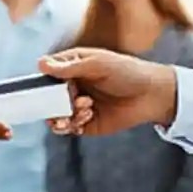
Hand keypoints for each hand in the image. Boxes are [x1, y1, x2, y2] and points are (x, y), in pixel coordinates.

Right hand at [38, 48, 177, 136]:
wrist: (151, 95)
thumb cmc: (127, 72)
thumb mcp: (99, 64)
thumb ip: (70, 66)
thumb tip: (41, 64)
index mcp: (73, 67)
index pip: (47, 74)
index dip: (42, 82)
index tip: (42, 89)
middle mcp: (72, 86)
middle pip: (47, 97)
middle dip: (53, 102)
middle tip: (68, 101)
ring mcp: (78, 105)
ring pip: (55, 115)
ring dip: (64, 114)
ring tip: (84, 108)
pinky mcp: (86, 123)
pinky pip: (68, 128)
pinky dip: (72, 125)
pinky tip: (86, 117)